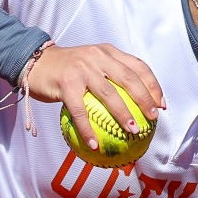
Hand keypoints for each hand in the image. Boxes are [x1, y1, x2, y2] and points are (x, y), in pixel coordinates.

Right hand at [20, 43, 165, 150]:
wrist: (35, 62)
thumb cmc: (67, 70)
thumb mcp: (91, 63)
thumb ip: (110, 75)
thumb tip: (134, 105)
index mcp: (107, 52)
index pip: (137, 66)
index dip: (153, 85)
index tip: (162, 105)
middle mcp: (97, 56)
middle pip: (129, 78)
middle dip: (145, 99)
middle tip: (153, 118)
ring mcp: (81, 69)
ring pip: (108, 94)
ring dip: (123, 115)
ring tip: (133, 131)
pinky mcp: (65, 83)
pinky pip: (80, 111)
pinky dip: (88, 130)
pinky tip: (94, 145)